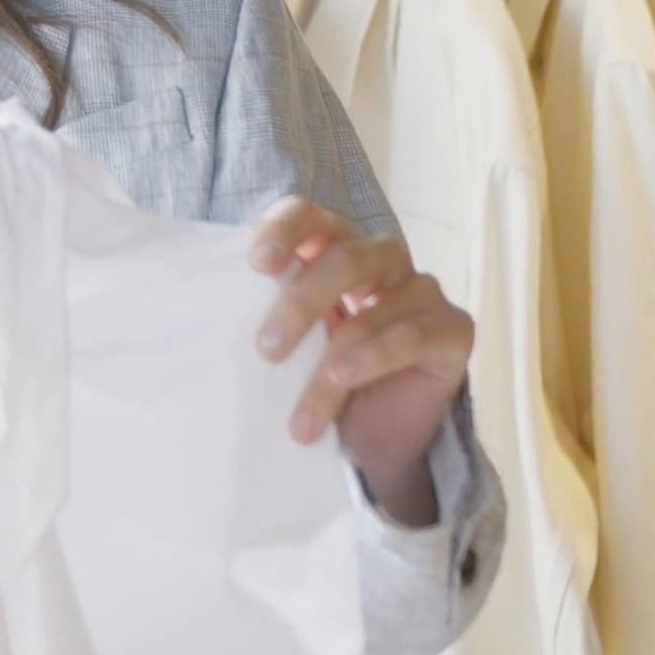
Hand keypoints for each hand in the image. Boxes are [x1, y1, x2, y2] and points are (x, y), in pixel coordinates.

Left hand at [247, 197, 472, 525]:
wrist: (373, 439)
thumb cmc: (321, 379)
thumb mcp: (290, 345)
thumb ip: (264, 313)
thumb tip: (201, 310)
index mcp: (335, 247)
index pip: (309, 215)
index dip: (284, 229)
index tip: (256, 263)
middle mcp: (382, 259)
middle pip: (344, 259)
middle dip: (301, 302)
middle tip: (265, 349)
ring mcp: (422, 291)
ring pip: (374, 310)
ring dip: (330, 361)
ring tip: (301, 411)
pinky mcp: (453, 329)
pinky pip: (412, 334)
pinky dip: (374, 357)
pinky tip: (345, 379)